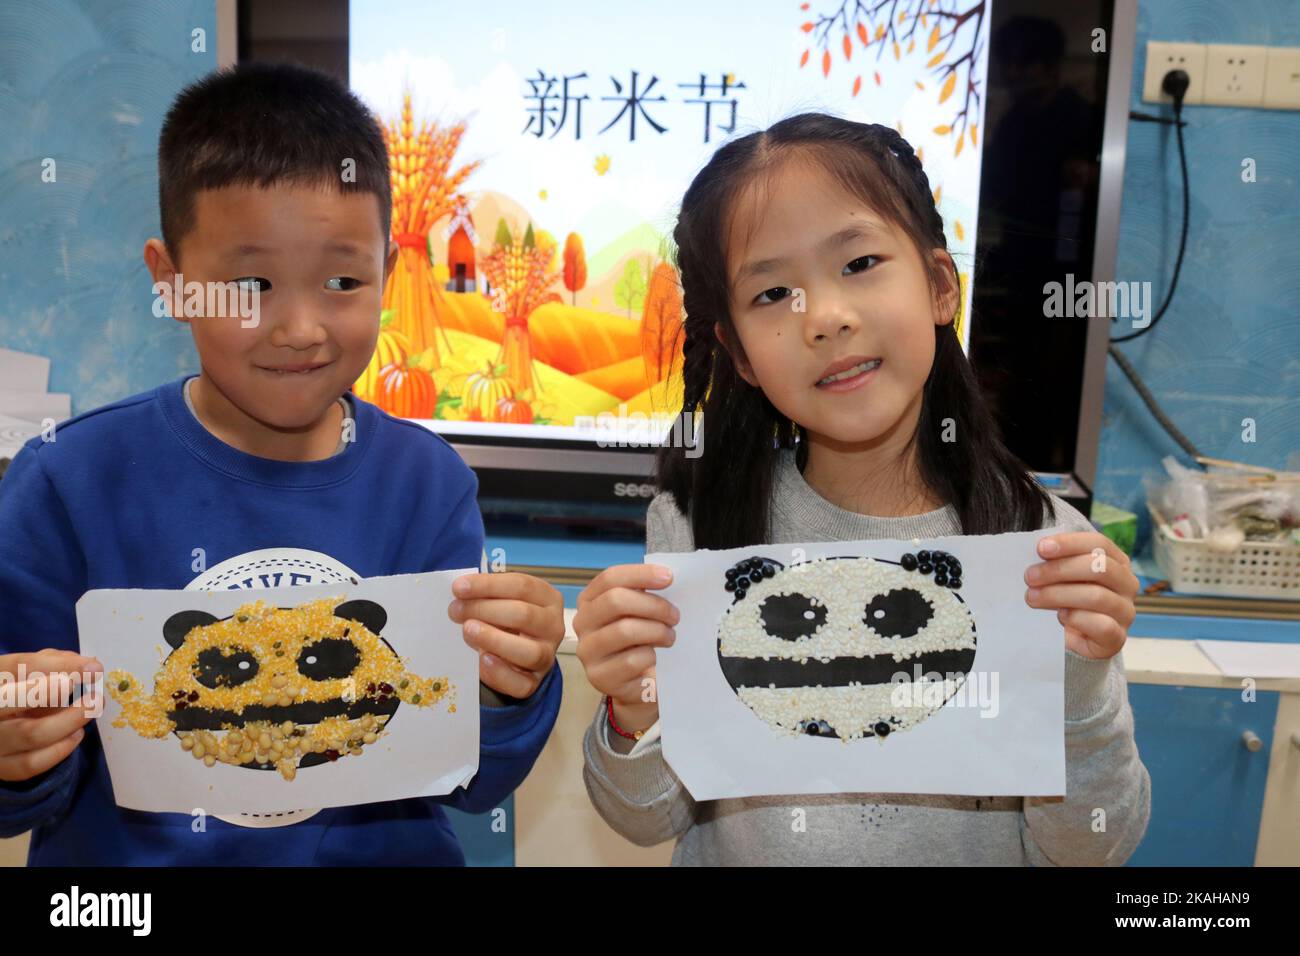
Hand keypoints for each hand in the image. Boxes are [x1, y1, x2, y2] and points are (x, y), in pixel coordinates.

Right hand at [0, 650, 101, 781]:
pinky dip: (60, 749)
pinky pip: (31, 763)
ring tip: (92, 710)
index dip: (56, 666)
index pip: (18, 666)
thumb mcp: (31, 672)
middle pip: (10, 701)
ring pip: (29, 734)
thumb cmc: (21, 690)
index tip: (92, 668)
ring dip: (69, 722)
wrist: (3, 726)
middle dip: (55, 694)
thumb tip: (90, 667)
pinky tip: (76, 734)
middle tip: (93, 694)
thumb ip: (54, 664)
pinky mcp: (1, 767)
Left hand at [448, 572, 564, 699]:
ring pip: (530, 652)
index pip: (522, 586)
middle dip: (484, 610)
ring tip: (467, 631)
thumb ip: (486, 594)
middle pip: (524, 615)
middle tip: (455, 610)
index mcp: (548, 598)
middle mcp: (553, 626)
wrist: (515, 653)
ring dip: (493, 640)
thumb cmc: (507, 619)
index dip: (488, 585)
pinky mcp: (534, 682)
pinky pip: (520, 684)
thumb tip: (460, 591)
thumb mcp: (502, 600)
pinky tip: (481, 658)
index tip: (458, 587)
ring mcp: (547, 656)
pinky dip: (499, 672)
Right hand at [573, 564, 677, 730]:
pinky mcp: (599, 676)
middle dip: (653, 605)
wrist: (637, 683)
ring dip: (657, 631)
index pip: (610, 578)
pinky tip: (654, 658)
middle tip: (675, 615)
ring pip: (624, 630)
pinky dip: (650, 656)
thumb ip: (645, 594)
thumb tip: (666, 577)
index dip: (640, 574)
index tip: (669, 578)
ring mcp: (587, 650)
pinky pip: (631, 660)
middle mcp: (582, 622)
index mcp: (590, 600)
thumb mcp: (640, 613)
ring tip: (669, 637)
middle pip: (615, 601)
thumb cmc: (639, 640)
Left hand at [1024, 532, 1138, 659]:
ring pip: (1097, 596)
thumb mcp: (1064, 576)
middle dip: (1060, 570)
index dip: (1070, 543)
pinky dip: (1076, 619)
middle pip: (1099, 568)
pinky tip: (1059, 616)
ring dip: (1058, 595)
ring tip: (1032, 597)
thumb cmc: (1068, 598)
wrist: (1076, 637)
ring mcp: (1125, 611)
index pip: (1099, 544)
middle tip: (1030, 576)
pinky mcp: (1117, 637)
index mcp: (1117, 562)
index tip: (1041, 548)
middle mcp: (1126, 584)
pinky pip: (1101, 625)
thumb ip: (1056, 562)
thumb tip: (1039, 551)